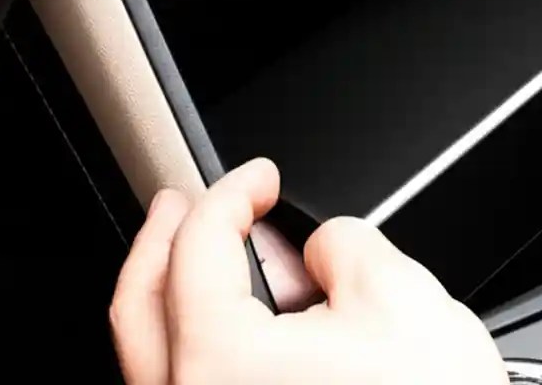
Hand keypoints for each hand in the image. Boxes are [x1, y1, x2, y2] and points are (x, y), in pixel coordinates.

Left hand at [110, 158, 507, 384]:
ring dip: (172, 293)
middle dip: (166, 238)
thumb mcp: (400, 293)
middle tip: (190, 202)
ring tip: (208, 257)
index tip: (260, 179)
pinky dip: (201, 344)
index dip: (232, 193)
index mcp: (223, 361)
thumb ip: (342, 242)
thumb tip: (319, 247)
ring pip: (154, 355)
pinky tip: (241, 323)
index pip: (199, 247)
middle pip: (141, 304)